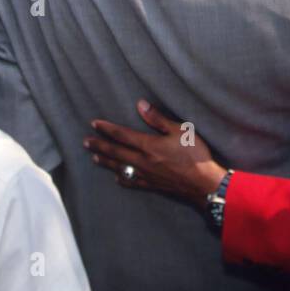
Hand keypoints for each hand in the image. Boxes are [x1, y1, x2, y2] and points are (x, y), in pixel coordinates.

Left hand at [84, 101, 226, 205]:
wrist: (204, 184)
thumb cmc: (195, 154)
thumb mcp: (180, 130)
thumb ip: (158, 119)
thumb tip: (140, 105)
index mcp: (149, 146)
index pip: (122, 135)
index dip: (107, 129)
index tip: (94, 124)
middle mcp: (143, 161)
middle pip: (116, 152)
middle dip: (99, 146)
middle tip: (86, 142)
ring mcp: (146, 175)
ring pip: (120, 168)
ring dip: (106, 162)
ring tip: (94, 158)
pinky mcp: (153, 185)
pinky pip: (132, 182)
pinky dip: (122, 179)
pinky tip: (117, 177)